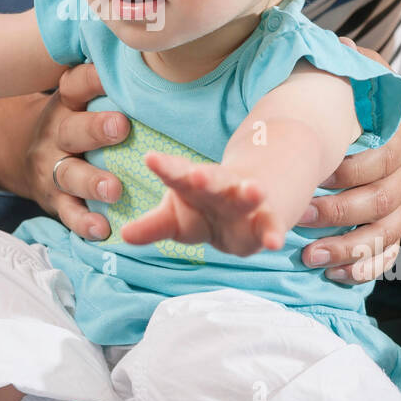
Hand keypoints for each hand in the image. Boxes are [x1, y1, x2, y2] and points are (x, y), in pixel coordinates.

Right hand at [15, 62, 128, 241]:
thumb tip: (154, 55)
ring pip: (69, 174)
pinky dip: (84, 222)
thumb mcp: (77, 98)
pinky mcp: (54, 200)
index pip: (75, 85)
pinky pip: (68, 212)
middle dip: (96, 129)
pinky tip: (103, 229)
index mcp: (66, 103)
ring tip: (114, 188)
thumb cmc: (71, 121)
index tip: (113, 73)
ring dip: (92, 181)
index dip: (93, 78)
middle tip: (121, 127)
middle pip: (72, 130)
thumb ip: (104, 84)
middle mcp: (56, 133)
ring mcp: (52, 168)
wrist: (19, 153)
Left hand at [122, 152, 282, 255]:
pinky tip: (276, 242)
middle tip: (198, 174)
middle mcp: (219, 190)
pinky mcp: (266, 222)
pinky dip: (273, 235)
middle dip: (205, 179)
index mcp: (192, 186)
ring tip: (254, 189)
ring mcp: (245, 204)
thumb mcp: (177, 217)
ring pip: (247, 197)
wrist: (254, 191)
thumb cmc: (205, 208)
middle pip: (213, 181)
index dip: (164, 167)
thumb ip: (153, 226)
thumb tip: (124, 235)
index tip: (150, 158)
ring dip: (250, 193)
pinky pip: (271, 228)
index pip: (176, 174)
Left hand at [298, 36, 400, 283]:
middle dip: (337, 213)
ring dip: (346, 247)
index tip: (314, 175)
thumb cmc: (381, 100)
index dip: (349, 170)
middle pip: (378, 201)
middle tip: (299, 217)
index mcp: (400, 140)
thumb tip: (339, 43)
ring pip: (383, 234)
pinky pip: (388, 253)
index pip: (379, 159)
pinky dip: (365, 267)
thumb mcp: (373, 76)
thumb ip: (356, 64)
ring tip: (309, 256)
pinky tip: (337, 274)